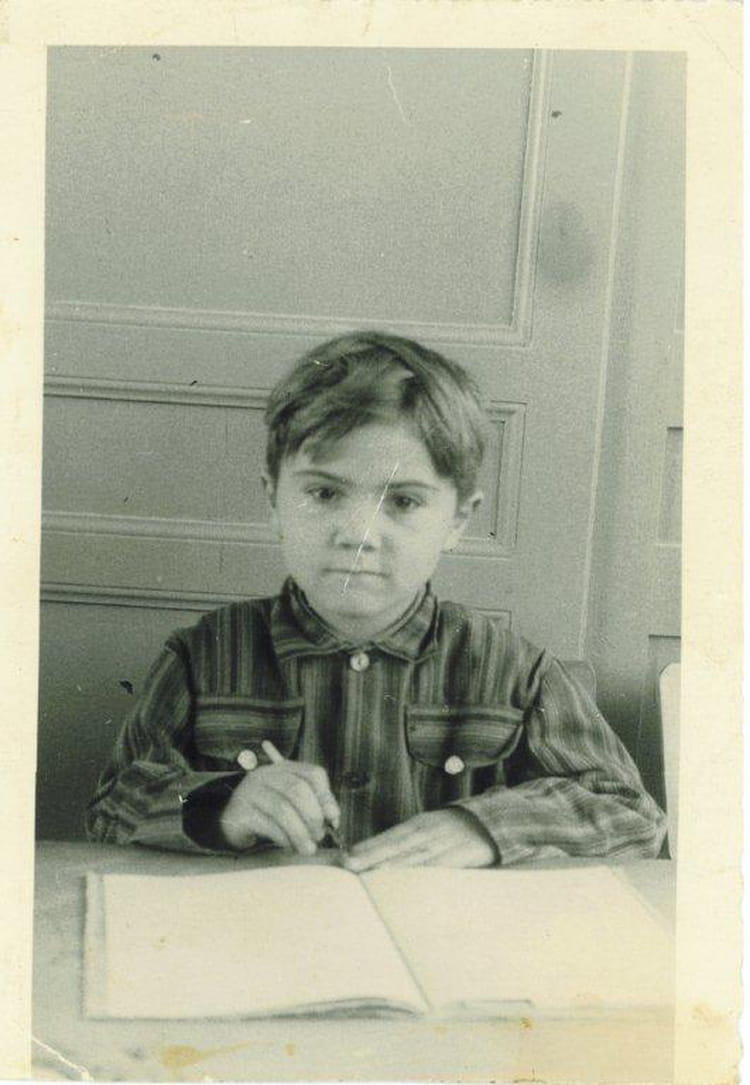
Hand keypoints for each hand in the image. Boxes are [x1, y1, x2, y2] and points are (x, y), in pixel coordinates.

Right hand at [219, 761, 339, 854]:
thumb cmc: (267, 813)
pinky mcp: (240, 811)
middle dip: (313, 816)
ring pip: (283, 809)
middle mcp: (266, 775)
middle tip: (319, 836)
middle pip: (298, 790)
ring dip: (300, 832)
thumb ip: (312, 807)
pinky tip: (289, 846)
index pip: (313, 774)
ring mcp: (250, 791)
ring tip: (307, 848)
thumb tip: (333, 820)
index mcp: (284, 769)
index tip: (333, 818)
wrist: (230, 823)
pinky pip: (267, 825)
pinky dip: (284, 838)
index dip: (327, 797)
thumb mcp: (290, 804)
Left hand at [343, 809, 497, 872]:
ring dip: (387, 864)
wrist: (495, 822)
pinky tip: (404, 877)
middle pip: (394, 845)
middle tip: (346, 864)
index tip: (346, 855)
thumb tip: (381, 856)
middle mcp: (428, 831)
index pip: (389, 836)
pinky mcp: (459, 855)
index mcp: (421, 823)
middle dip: (369, 855)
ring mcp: (443, 842)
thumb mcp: (432, 828)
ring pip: (411, 856)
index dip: (367, 846)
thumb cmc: (458, 830)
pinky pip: (436, 865)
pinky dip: (418, 872)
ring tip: (366, 872)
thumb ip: (411, 841)